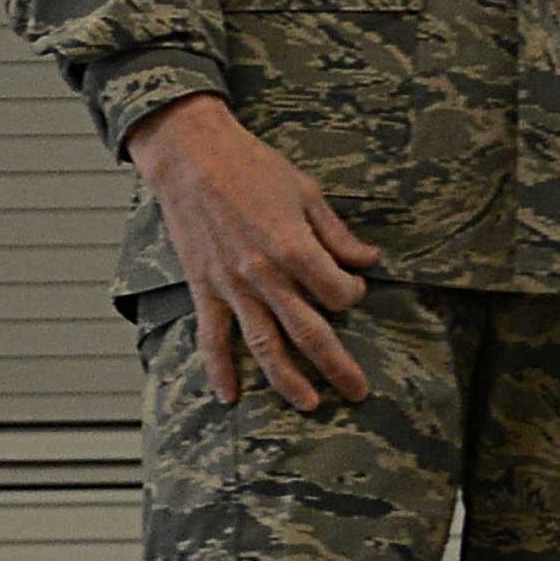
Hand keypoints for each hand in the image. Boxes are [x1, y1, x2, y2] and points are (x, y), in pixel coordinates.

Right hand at [129, 95, 377, 408]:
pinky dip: (219, 369)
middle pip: (310, 333)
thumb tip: (367, 259)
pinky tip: (229, 396)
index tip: (352, 288)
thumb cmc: (251, 167)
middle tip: (358, 392)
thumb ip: (337, 234)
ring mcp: (232, 287)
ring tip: (309, 405)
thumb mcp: (307, 193)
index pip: (339, 293)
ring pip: (265, 345)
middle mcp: (265, 276)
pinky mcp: (205, 288)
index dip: (353, 294)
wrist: (192, 156)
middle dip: (338, 366)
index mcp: (295, 249)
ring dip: (288, 380)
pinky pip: (211, 338)